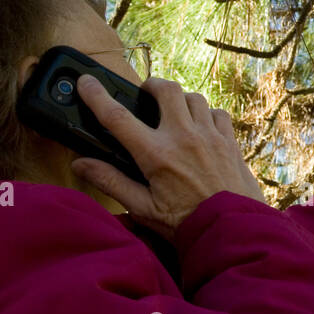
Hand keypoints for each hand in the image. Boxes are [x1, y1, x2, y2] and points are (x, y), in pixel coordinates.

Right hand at [70, 74, 266, 238]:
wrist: (233, 231)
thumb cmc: (185, 223)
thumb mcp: (142, 208)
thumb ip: (111, 182)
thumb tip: (81, 164)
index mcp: (156, 154)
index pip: (118, 117)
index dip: (97, 96)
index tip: (87, 82)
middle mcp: (184, 137)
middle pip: (166, 90)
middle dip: (151, 85)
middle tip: (144, 94)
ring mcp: (210, 136)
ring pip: (194, 97)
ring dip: (180, 99)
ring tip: (172, 111)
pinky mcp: (229, 142)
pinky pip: (218, 113)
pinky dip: (207, 114)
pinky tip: (201, 126)